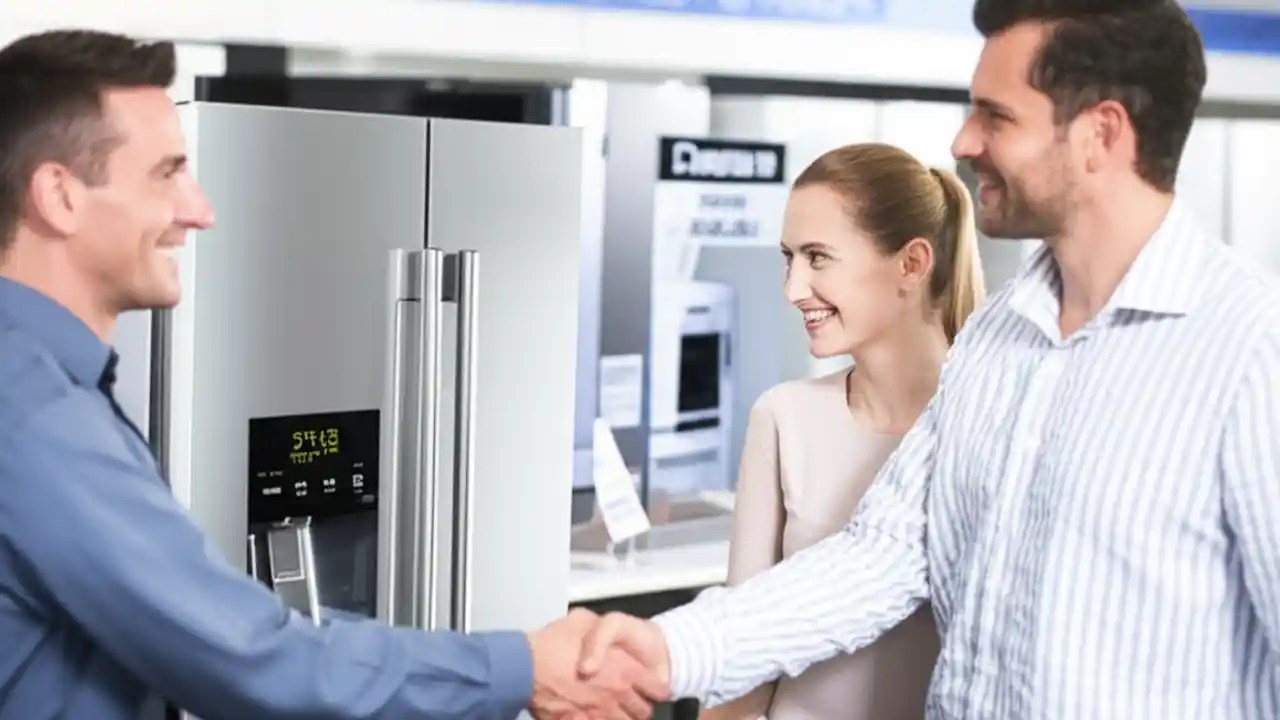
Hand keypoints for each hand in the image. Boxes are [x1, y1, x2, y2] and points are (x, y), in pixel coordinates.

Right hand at [527, 608, 668, 718]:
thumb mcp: (584, 620)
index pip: (658, 690)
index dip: (656, 688)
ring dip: (620, 717)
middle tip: (630, 699)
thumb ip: (601, 632)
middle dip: (639, 706)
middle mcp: (617, 695)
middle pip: (643, 712)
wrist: (524, 666)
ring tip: (611, 709)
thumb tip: (605, 637)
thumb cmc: (554, 642)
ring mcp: (600, 714)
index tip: (652, 686)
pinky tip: (591, 714)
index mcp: (626, 670)